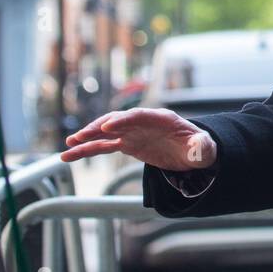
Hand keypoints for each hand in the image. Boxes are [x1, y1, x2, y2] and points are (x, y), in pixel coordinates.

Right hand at [61, 107, 217, 172]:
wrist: (194, 153)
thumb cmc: (200, 148)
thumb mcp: (204, 148)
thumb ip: (200, 146)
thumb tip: (199, 146)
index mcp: (162, 118)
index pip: (139, 116)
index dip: (123, 120)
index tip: (108, 128)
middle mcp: (143, 122)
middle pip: (118, 121)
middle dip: (99, 127)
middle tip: (81, 136)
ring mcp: (133, 133)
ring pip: (105, 134)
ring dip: (87, 139)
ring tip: (68, 146)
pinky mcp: (127, 144)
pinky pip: (103, 146)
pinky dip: (87, 150)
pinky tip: (69, 155)